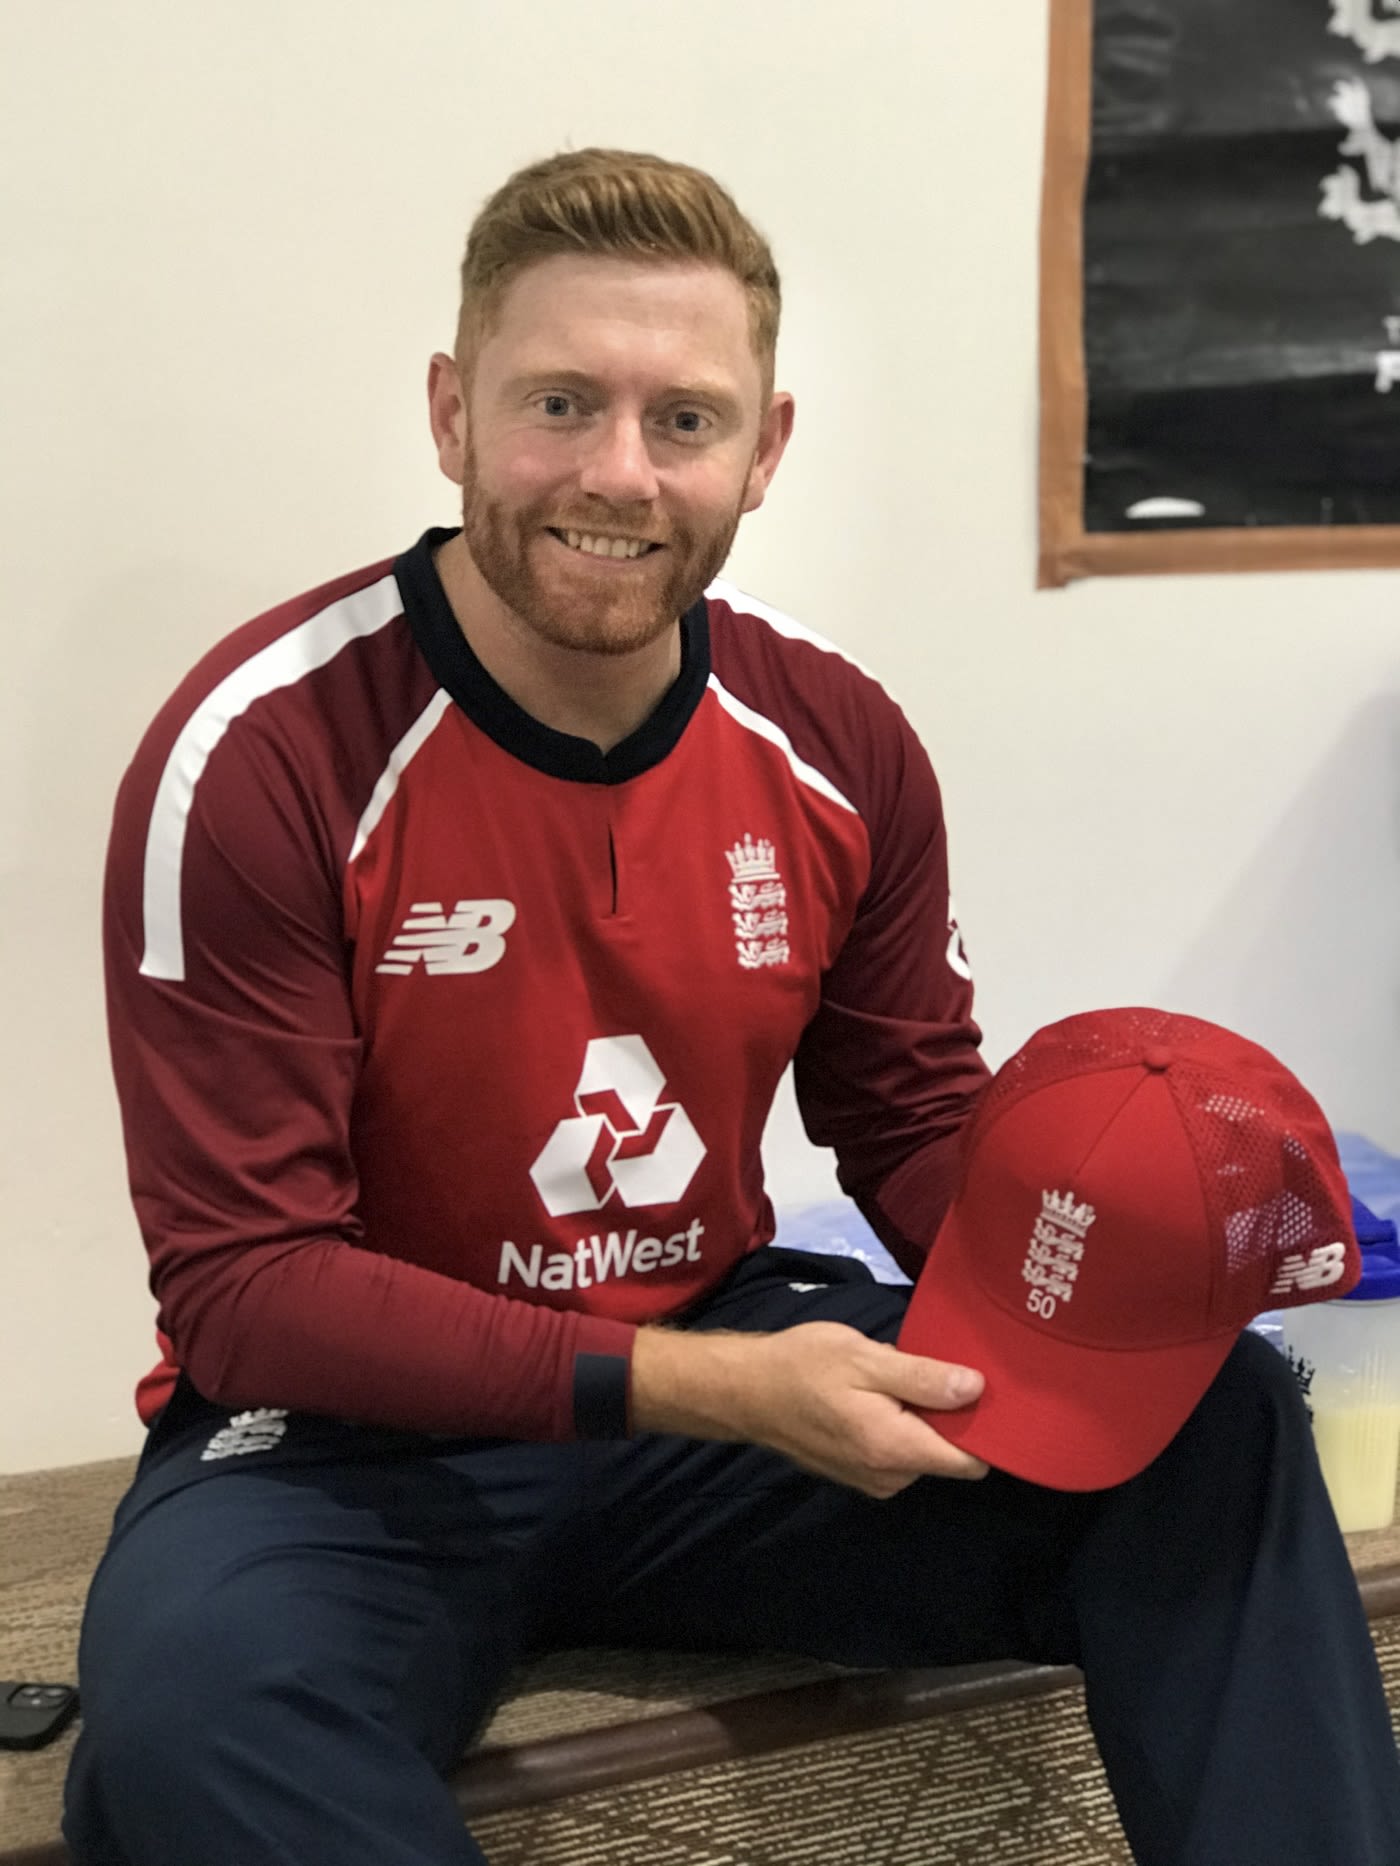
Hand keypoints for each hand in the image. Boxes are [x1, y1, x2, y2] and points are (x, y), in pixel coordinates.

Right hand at [630, 1321, 987, 1498]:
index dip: (987, 1428)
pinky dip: (900, 1426)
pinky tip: (879, 1394)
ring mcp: (872, 1480)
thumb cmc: (803, 1367)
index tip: (992, 1392)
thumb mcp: (865, 1359)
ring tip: (899, 1377)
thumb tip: (978, 1389)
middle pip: (949, 1455)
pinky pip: (899, 1453)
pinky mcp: (858, 1474)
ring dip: (921, 1418)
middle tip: (937, 1369)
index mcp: (895, 1450)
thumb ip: (923, 1378)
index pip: (971, 1461)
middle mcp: (890, 1478)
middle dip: (951, 1417)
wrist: (744, 1391)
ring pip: (923, 1452)